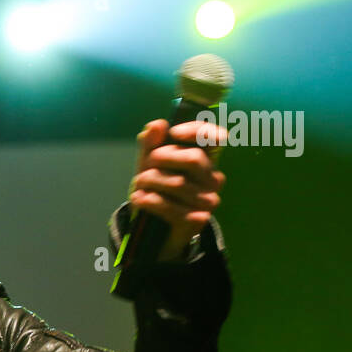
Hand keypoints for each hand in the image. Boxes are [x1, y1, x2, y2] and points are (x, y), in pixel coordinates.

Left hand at [129, 118, 226, 260]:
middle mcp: (213, 179)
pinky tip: (139, 199)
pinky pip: (170, 206)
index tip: (173, 133)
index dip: (196, 131)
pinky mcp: (198, 220)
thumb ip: (150, 144)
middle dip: (163, 158)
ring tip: (138, 185)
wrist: (153, 226)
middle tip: (146, 166)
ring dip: (150, 181)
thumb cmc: (154, 188)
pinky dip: (149, 201)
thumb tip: (157, 125)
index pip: (212, 138)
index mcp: (206, 160)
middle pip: (193, 159)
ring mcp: (208, 201)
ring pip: (177, 183)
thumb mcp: (148, 164)